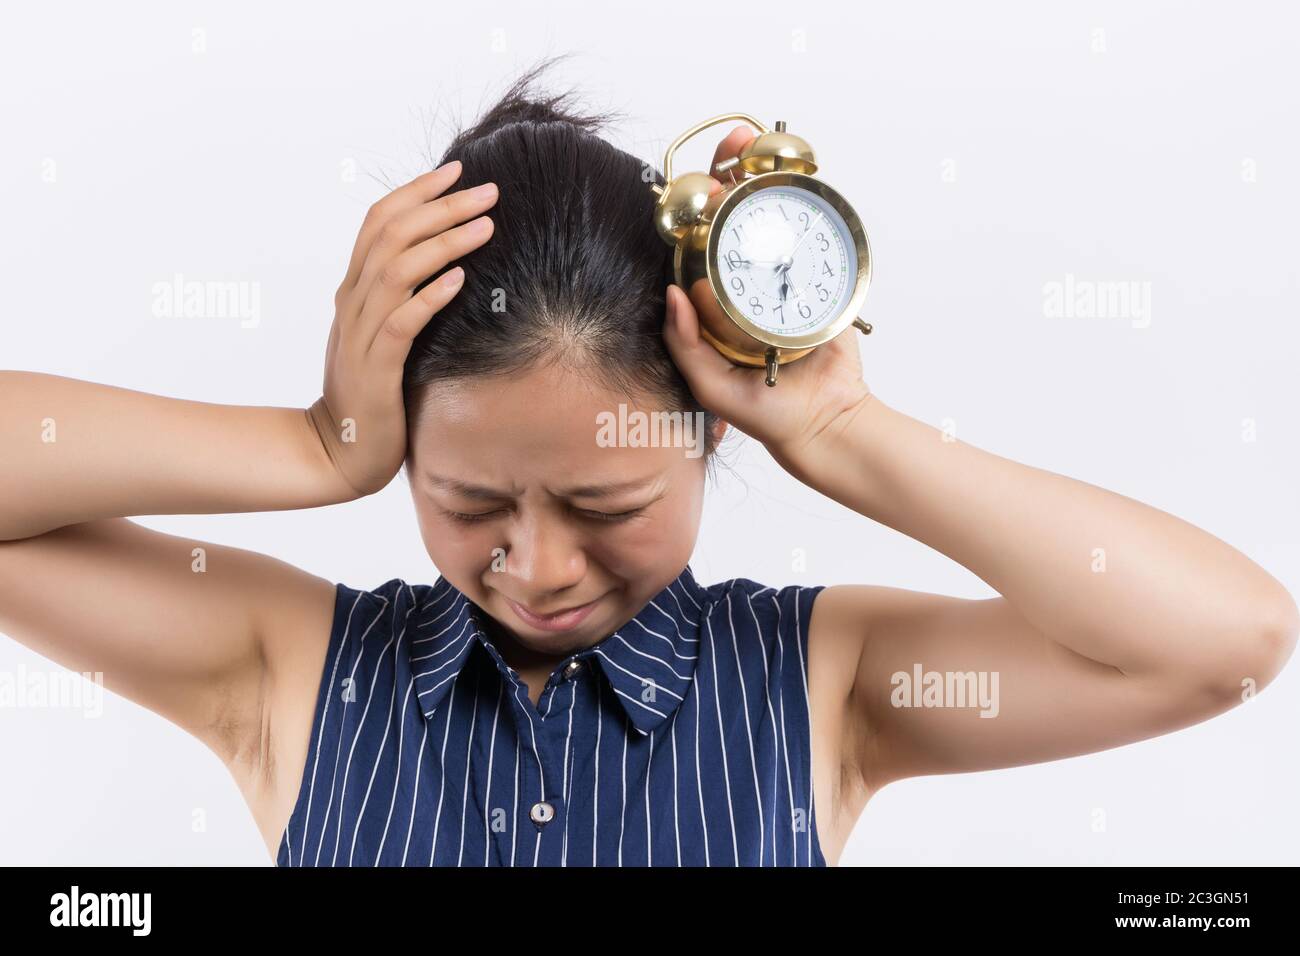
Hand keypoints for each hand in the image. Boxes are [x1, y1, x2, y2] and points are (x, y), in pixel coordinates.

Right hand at [307, 161, 497, 495]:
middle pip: (392, 234)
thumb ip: (400, 297)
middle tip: (488, 191)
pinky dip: (429, 297)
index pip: (380, 221)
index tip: (456, 171)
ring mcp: (361, 333)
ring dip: (443, 243)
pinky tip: (459, 281)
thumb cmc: (371, 392)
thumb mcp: (382, 334)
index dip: (416, 191)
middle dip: (441, 207)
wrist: (340, 449)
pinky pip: (401, 323)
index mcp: (354, 289)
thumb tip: (442, 262)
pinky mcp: (376, 368)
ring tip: (485, 226)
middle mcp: (353, 302)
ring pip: (397, 270)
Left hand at [661, 127, 872, 462]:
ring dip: (773, 178)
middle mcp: (746, 279)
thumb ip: (686, 346)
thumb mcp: (710, 385)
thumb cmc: (763, 411)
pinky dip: (815, 204)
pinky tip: (809, 178)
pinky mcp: (823, 277)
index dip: (695, 204)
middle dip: (734, 173)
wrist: (826, 422)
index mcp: (714, 298)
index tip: (696, 178)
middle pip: (737, 213)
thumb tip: (675, 292)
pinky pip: (818, 235)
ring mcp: (785, 274)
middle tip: (738, 146)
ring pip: (776, 215)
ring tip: (769, 151)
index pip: (698, 239)